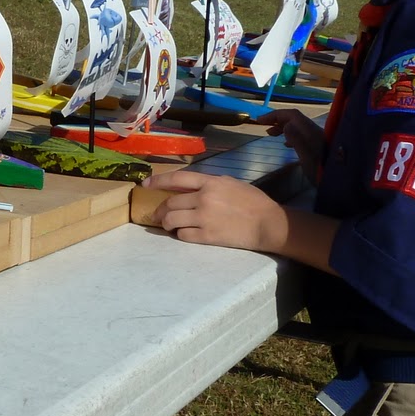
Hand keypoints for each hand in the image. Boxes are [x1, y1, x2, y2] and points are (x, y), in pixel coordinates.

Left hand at [139, 170, 288, 252]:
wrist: (268, 223)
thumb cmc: (253, 201)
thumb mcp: (230, 183)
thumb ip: (209, 184)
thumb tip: (188, 187)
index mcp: (211, 182)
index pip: (177, 179)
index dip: (158, 181)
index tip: (146, 184)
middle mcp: (204, 198)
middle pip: (170, 203)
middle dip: (160, 210)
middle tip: (158, 215)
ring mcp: (204, 218)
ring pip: (172, 220)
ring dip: (166, 223)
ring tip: (168, 225)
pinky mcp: (207, 236)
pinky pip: (183, 235)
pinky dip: (179, 234)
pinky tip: (183, 233)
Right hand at [259, 108, 324, 179]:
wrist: (341, 180)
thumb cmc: (322, 170)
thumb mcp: (308, 157)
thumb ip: (298, 140)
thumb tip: (286, 125)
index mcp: (310, 131)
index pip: (291, 115)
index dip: (275, 115)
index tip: (259, 121)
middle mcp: (313, 131)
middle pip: (294, 119)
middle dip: (277, 119)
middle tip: (262, 126)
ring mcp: (316, 138)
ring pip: (297, 126)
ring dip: (282, 127)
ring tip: (270, 133)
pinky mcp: (317, 146)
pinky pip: (301, 135)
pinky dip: (289, 135)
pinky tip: (285, 143)